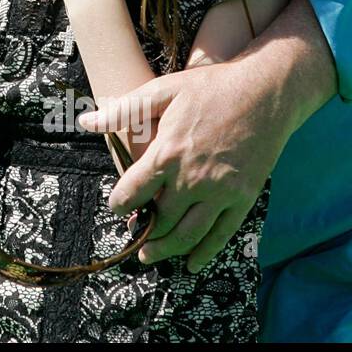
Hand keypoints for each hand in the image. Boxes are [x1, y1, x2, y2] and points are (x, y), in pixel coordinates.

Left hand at [76, 61, 292, 271]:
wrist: (266, 92)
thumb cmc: (211, 88)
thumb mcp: (163, 90)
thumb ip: (123, 110)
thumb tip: (86, 121)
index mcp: (168, 153)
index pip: (133, 192)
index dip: (119, 204)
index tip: (117, 208)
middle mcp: (193, 178)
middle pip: (160, 219)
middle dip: (142, 232)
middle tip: (133, 234)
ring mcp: (221, 191)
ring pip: (188, 234)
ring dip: (166, 249)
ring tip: (151, 256)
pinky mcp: (244, 197)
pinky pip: (222, 234)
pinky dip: (205, 253)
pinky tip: (192, 262)